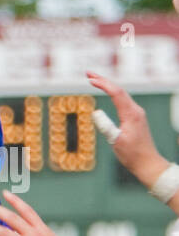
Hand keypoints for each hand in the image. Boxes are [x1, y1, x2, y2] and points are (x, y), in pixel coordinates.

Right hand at [86, 71, 170, 185]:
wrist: (147, 162)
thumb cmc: (132, 154)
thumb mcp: (115, 141)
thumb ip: (106, 126)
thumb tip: (96, 112)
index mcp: (131, 114)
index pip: (117, 93)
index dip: (103, 84)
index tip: (89, 79)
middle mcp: (135, 111)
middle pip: (119, 90)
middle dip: (103, 80)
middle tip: (88, 73)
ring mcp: (136, 113)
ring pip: (121, 94)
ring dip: (108, 85)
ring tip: (94, 79)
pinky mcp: (135, 118)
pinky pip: (123, 101)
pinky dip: (113, 93)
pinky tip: (108, 92)